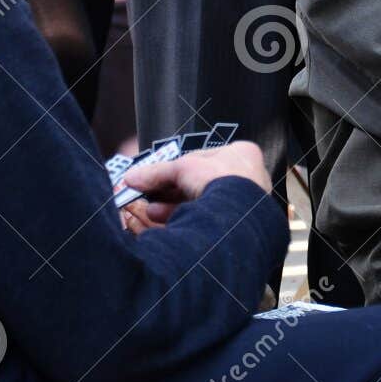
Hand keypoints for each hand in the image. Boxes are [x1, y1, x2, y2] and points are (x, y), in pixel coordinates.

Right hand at [118, 142, 271, 230]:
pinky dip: (185, 220)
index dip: (178, 167)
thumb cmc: (221, 180)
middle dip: (173, 191)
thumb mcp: (182, 168)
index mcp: (243, 155)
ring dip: (174, 207)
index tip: (159, 176)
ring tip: (152, 210)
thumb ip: (156, 172)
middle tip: (152, 196)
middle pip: (202, 183)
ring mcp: (245, 204)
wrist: (237, 216)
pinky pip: (207, 222)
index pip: (204, 158)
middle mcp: (248, 179)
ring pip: (203, 204)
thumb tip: (132, 177)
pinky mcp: (237, 226)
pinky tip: (164, 222)